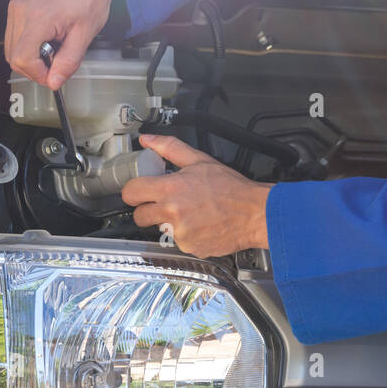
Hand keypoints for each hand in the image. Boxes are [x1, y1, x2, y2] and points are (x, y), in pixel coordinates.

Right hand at [5, 0, 120, 88]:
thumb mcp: (85, 34)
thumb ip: (68, 61)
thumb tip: (54, 81)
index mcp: (39, 17)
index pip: (22, 58)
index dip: (37, 73)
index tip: (53, 75)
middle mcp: (21, 11)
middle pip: (13, 56)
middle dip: (33, 67)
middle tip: (56, 64)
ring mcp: (16, 6)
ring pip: (11, 46)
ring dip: (30, 56)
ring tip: (54, 47)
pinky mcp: (17, 4)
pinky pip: (14, 33)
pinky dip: (28, 43)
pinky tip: (47, 37)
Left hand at [121, 134, 273, 257]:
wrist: (255, 213)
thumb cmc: (232, 188)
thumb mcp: (201, 161)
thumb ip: (171, 148)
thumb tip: (148, 140)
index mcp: (171, 188)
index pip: (131, 192)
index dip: (133, 191)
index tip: (140, 192)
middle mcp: (171, 213)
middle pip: (139, 216)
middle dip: (148, 210)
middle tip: (165, 204)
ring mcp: (179, 233)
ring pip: (160, 230)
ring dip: (171, 223)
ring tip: (192, 214)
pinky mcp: (189, 247)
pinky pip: (179, 242)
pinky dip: (188, 235)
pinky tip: (202, 226)